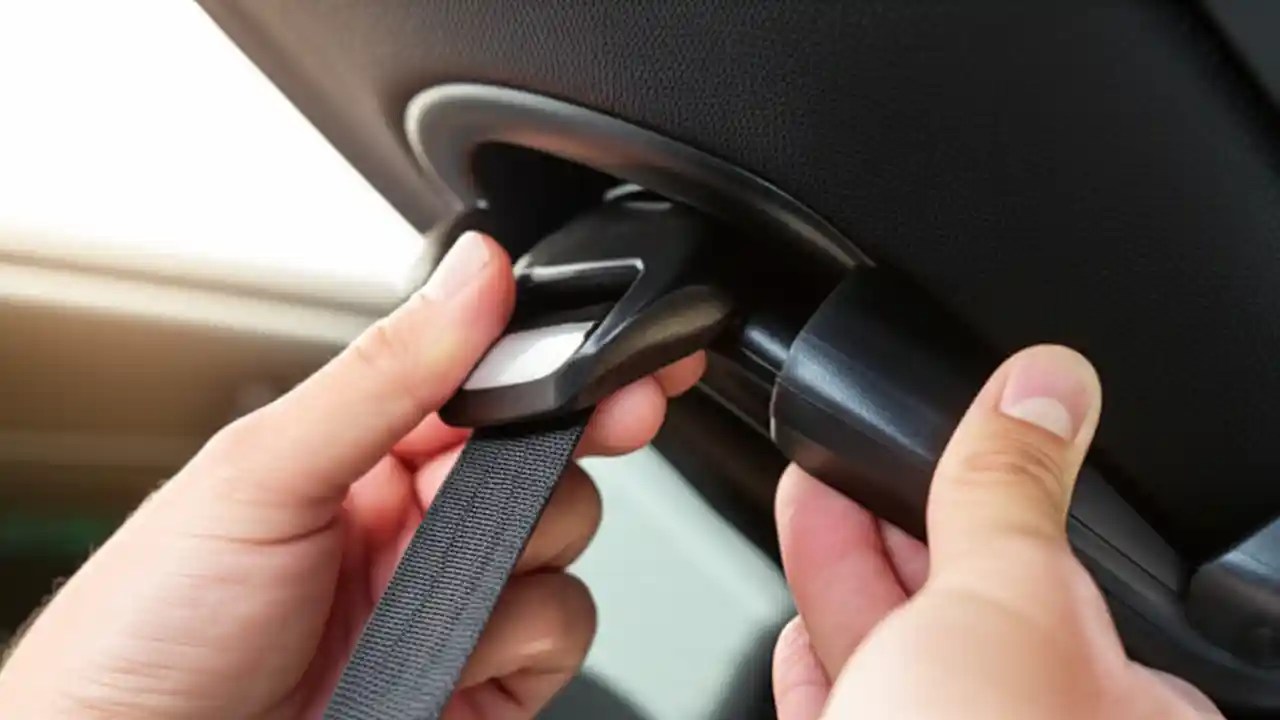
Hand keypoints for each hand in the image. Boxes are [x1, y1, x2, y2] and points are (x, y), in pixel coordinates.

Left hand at [0, 231, 704, 719]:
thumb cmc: (151, 625)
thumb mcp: (261, 472)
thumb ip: (381, 374)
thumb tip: (473, 275)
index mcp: (364, 449)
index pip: (486, 378)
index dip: (561, 354)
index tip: (621, 341)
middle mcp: (416, 520)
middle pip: (547, 452)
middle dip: (573, 440)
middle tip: (611, 417)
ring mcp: (450, 601)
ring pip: (568, 542)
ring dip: (527, 552)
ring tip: (442, 581)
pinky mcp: (481, 680)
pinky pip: (561, 634)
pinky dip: (525, 638)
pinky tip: (458, 648)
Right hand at [772, 345, 1222, 718]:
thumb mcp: (1009, 611)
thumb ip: (1011, 494)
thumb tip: (1044, 386)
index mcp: (1123, 706)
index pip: (1050, 565)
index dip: (982, 488)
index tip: (927, 431)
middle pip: (958, 602)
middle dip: (890, 515)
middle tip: (846, 443)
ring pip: (892, 650)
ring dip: (839, 569)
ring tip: (809, 493)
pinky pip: (844, 704)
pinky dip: (817, 659)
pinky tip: (803, 633)